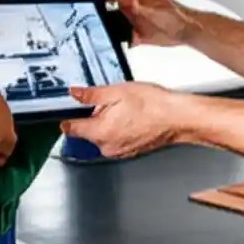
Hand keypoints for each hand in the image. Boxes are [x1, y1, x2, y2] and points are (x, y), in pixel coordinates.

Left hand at [60, 82, 181, 158]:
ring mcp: (119, 151)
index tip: (66, 110)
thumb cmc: (151, 105)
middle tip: (106, 101)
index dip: (67, 117)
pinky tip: (131, 117)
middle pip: (88, 132)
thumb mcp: (116, 92)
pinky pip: (116, 139)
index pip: (71, 129)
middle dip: (93, 117)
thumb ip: (91, 95)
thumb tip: (74, 94)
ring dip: (107, 123)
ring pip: (103, 135)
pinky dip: (119, 129)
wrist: (177, 118)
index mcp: (99, 132)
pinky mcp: (130, 151)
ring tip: (123, 108)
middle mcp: (107, 146)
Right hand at [70, 0, 197, 46]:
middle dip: (88, 3)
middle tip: (73, 5)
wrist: (187, 31)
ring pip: (109, 16)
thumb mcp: (153, 7)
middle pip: (105, 1)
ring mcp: (132, 16)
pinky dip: (111, 35)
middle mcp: (131, 3)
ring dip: (98, 19)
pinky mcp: (136, 31)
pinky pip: (118, 33)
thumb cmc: (175, 15)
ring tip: (83, 21)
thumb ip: (136, 3)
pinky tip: (105, 39)